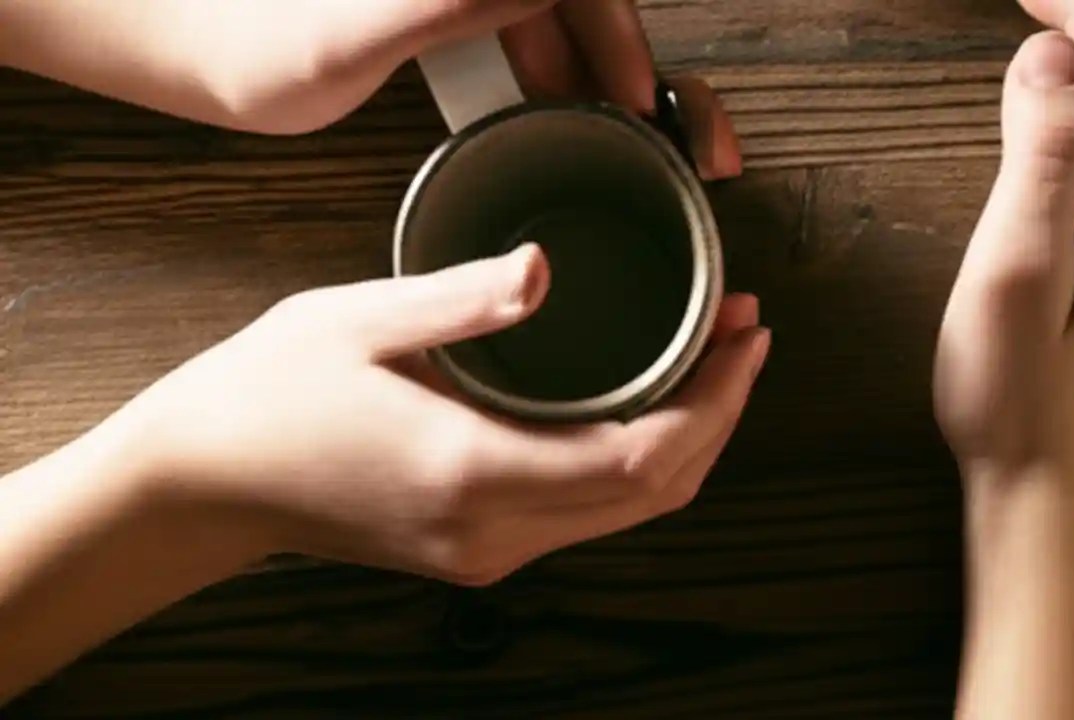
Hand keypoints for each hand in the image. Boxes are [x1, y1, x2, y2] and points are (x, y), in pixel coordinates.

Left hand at [0, 0, 740, 178]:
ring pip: (570, 33)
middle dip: (648, 77)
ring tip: (653, 157)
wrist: (182, 40)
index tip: (658, 116)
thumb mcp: (346, 42)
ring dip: (616, 91)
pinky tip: (583, 135)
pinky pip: (534, 49)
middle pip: (594, 12)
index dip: (633, 49)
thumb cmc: (242, 43)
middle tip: (692, 154)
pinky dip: (569, 91)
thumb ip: (445, 5)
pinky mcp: (449, 20)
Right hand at [112, 245, 769, 586]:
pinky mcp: (477, 550)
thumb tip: (543, 269)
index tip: (745, 337)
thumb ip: (463, 299)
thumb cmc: (267, 396)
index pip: (639, 458)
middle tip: (747, 337)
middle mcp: (491, 531)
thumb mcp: (357, 321)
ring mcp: (486, 552)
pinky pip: (589, 515)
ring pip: (629, 514)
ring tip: (715, 362)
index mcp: (470, 470)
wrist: (202, 484)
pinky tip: (650, 405)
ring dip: (687, 442)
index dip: (713, 402)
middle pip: (654, 495)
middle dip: (720, 416)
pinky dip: (638, 465)